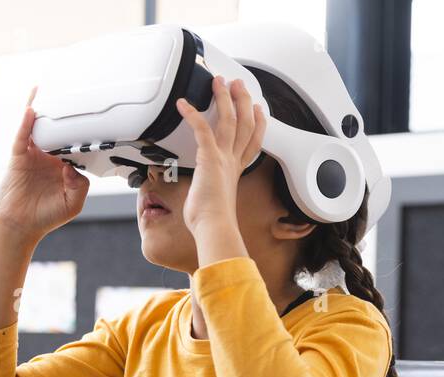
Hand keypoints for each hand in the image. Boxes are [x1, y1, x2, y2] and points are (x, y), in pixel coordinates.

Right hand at [0, 88, 89, 243]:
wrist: (21, 226)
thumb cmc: (45, 216)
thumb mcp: (72, 204)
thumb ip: (80, 186)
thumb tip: (71, 166)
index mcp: (63, 165)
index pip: (74, 143)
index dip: (81, 131)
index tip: (91, 116)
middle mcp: (48, 156)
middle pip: (55, 129)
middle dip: (60, 112)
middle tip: (69, 90)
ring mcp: (32, 155)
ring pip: (37, 128)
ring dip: (39, 109)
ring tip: (45, 89)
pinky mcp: (18, 157)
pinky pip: (22, 137)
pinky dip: (25, 124)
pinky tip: (31, 111)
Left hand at [174, 76, 265, 241]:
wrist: (214, 226)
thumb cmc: (211, 221)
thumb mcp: (215, 201)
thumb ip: (211, 192)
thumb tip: (202, 199)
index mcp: (235, 171)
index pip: (252, 141)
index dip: (258, 123)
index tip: (259, 110)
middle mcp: (232, 161)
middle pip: (245, 124)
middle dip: (243, 101)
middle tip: (240, 85)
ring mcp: (222, 158)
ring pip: (229, 120)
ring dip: (224, 98)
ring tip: (220, 82)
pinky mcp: (209, 157)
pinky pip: (202, 128)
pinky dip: (192, 114)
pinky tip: (184, 104)